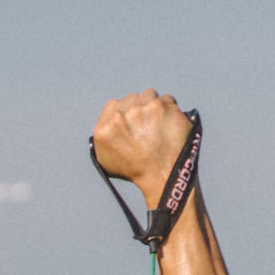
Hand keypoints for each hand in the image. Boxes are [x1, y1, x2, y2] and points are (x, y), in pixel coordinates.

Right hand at [90, 91, 191, 210]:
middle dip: (140, 109)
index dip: (126, 112)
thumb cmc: (137, 172)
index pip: (114, 105)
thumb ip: (106, 134)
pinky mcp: (162, 106)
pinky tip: (170, 126)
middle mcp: (120, 117)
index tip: (134, 122)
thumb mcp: (107, 159)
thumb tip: (109, 120)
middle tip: (148, 127)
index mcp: (104, 128)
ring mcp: (141, 109)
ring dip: (154, 106)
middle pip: (132, 98)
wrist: (162, 179)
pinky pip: (167, 99)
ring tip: (159, 126)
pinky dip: (170, 110)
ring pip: (149, 95)